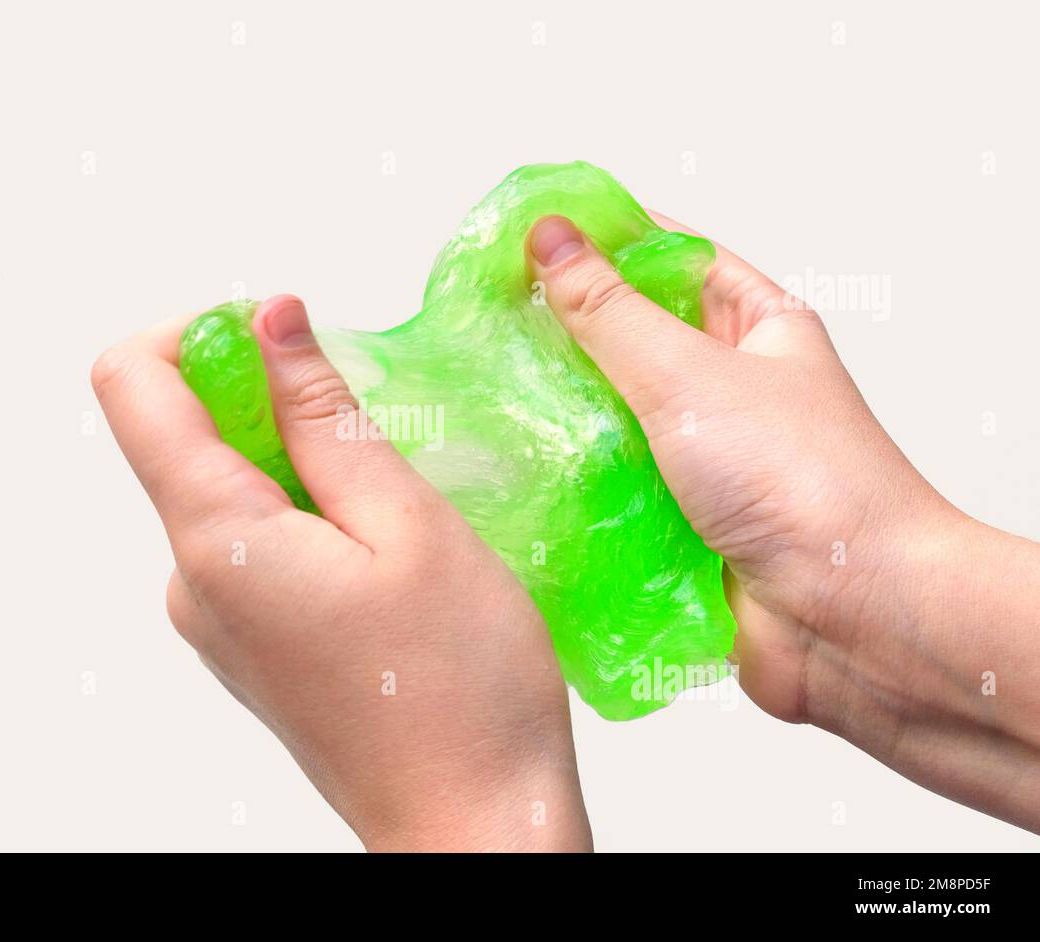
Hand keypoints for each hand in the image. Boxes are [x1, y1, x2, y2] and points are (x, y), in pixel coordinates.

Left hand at [91, 295, 591, 850]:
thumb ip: (326, 415)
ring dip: (300, 461)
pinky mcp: (249, 642)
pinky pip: (252, 542)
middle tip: (371, 429)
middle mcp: (191, 581)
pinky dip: (306, 514)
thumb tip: (269, 320)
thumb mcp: (408, 522)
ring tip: (394, 507)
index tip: (275, 335)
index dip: (193, 332)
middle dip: (268, 399)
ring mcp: (216, 619)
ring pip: (228, 489)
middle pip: (183, 436)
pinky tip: (383, 551)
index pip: (132, 386)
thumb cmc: (460, 686)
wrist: (471, 824)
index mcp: (216, 540)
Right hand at [527, 215, 1039, 830]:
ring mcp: (704, 459)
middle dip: (563, 330)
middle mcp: (730, 388)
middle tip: (480, 317)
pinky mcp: (679, 524)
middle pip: (633, 338)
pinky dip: (570, 482)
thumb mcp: (691, 376)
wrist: (852, 620)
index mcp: (756, 327)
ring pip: (613, 418)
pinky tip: (512, 473)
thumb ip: (610, 312)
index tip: (522, 232)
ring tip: (481, 393)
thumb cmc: (799, 481)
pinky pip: (611, 489)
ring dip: (561, 413)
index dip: (601, 238)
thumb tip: (550, 238)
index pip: (669, 257)